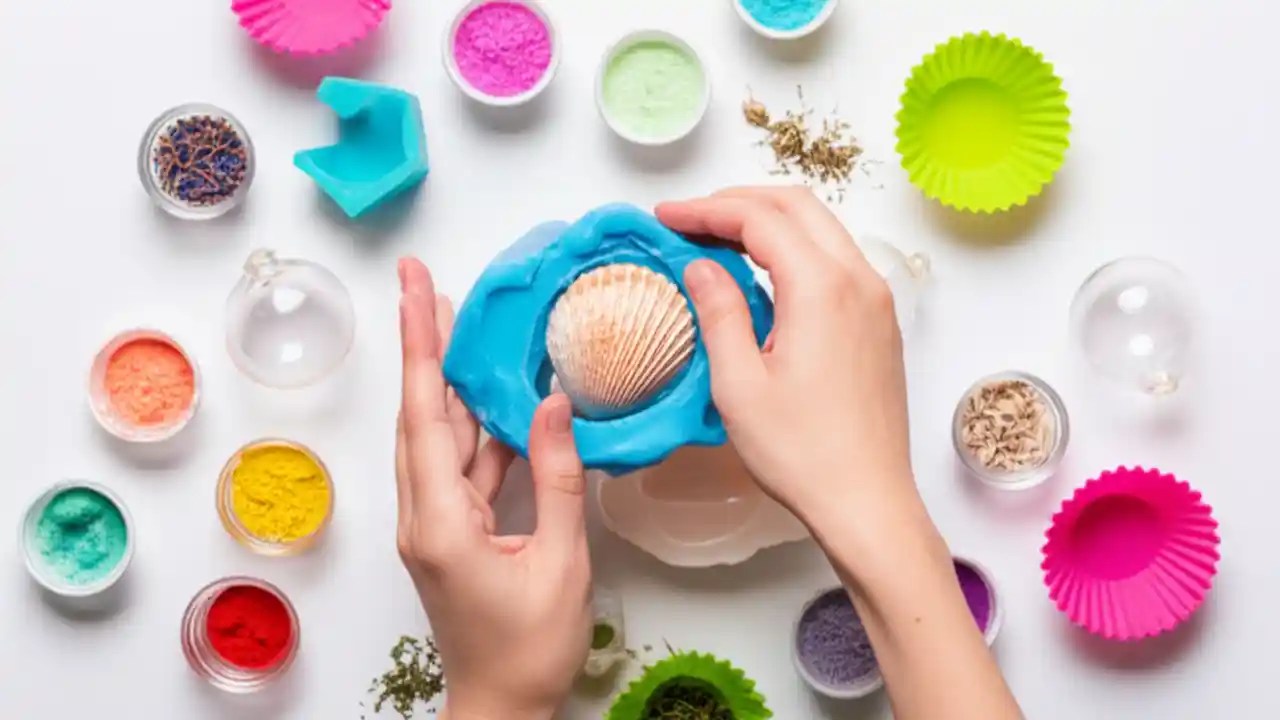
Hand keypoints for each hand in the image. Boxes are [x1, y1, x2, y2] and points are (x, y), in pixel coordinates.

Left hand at [396, 258, 590, 719]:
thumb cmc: (529, 649)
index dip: (421, 344)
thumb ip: (556, 475)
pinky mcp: (450, 530)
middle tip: (426, 283)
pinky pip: (460, 464)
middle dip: (425, 344)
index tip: (413, 288)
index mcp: (441, 522)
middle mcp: (424, 515)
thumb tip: (553, 402)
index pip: (427, 414)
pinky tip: (498, 395)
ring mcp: (434, 523)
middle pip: (421, 412)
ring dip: (449, 380)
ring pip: (438, 434)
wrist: (501, 706)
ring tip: (462, 322)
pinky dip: (476, 425)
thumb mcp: (559, 560)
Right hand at [656, 187, 915, 527]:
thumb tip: (701, 266)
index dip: (706, 210)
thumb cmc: (802, 453)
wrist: (868, 502)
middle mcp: (859, 280)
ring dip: (768, 221)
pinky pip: (836, 260)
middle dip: (738, 201)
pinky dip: (794, 249)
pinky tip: (761, 275)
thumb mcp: (739, 384)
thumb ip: (718, 312)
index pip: (760, 218)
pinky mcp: (879, 323)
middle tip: (688, 219)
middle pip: (797, 206)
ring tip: (717, 239)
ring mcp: (876, 300)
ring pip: (821, 228)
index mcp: (822, 288)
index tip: (664, 217)